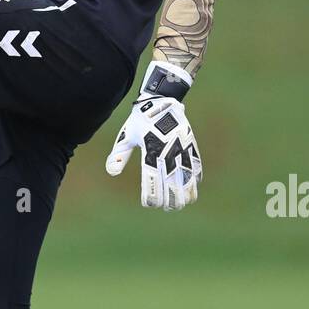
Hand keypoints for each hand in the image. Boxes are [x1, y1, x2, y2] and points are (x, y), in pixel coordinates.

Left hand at [105, 61, 202, 210]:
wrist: (161, 100)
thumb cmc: (140, 120)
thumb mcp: (127, 135)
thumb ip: (119, 154)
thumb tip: (111, 172)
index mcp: (151, 150)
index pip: (152, 180)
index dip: (152, 195)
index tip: (149, 204)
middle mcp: (168, 151)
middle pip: (172, 183)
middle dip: (171, 199)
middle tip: (168, 207)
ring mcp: (182, 148)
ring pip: (187, 177)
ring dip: (186, 192)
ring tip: (182, 203)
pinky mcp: (191, 144)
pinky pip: (196, 165)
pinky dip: (196, 178)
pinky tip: (193, 187)